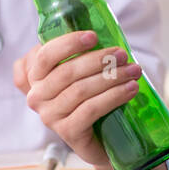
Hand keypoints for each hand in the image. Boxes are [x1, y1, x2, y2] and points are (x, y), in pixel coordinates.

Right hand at [22, 30, 141, 169]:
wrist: (100, 138)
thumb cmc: (90, 97)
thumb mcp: (80, 73)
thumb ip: (80, 54)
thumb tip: (103, 31)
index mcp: (35, 76)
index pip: (45, 55)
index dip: (68, 44)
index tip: (93, 36)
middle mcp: (37, 97)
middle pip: (66, 72)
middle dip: (98, 60)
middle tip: (122, 54)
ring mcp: (50, 116)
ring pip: (80, 90)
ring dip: (111, 78)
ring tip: (133, 71)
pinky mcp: (67, 132)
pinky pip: (91, 109)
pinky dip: (113, 97)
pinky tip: (130, 89)